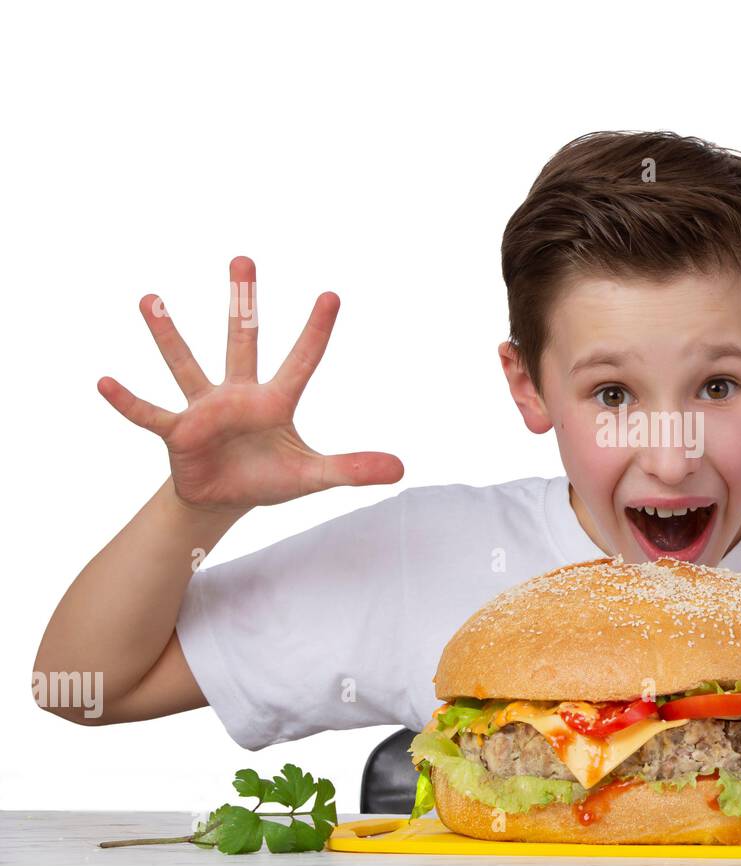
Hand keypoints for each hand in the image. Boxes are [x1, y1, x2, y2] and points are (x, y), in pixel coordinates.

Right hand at [98, 256, 403, 512]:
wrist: (224, 498)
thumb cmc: (269, 478)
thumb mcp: (313, 477)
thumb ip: (353, 469)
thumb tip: (402, 469)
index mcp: (276, 401)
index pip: (303, 360)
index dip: (317, 331)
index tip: (332, 295)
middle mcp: (239, 394)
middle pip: (243, 339)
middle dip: (243, 302)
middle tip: (244, 258)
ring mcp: (204, 409)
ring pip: (187, 364)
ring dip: (169, 334)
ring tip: (150, 299)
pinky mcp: (177, 431)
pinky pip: (149, 412)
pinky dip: (128, 402)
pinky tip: (103, 381)